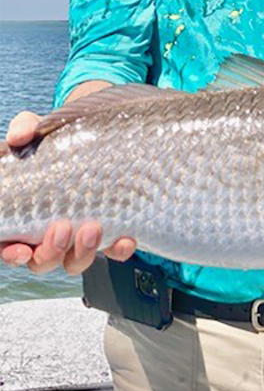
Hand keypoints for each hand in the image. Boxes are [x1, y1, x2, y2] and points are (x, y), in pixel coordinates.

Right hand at [1, 110, 135, 274]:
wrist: (97, 135)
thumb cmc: (57, 139)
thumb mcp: (38, 129)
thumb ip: (24, 129)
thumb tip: (19, 136)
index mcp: (23, 216)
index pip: (9, 247)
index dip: (11, 254)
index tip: (21, 251)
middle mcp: (48, 233)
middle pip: (42, 261)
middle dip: (50, 252)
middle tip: (62, 227)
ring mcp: (78, 235)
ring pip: (75, 261)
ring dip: (83, 252)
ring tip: (93, 227)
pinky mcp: (108, 231)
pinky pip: (113, 251)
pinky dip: (118, 250)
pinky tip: (125, 239)